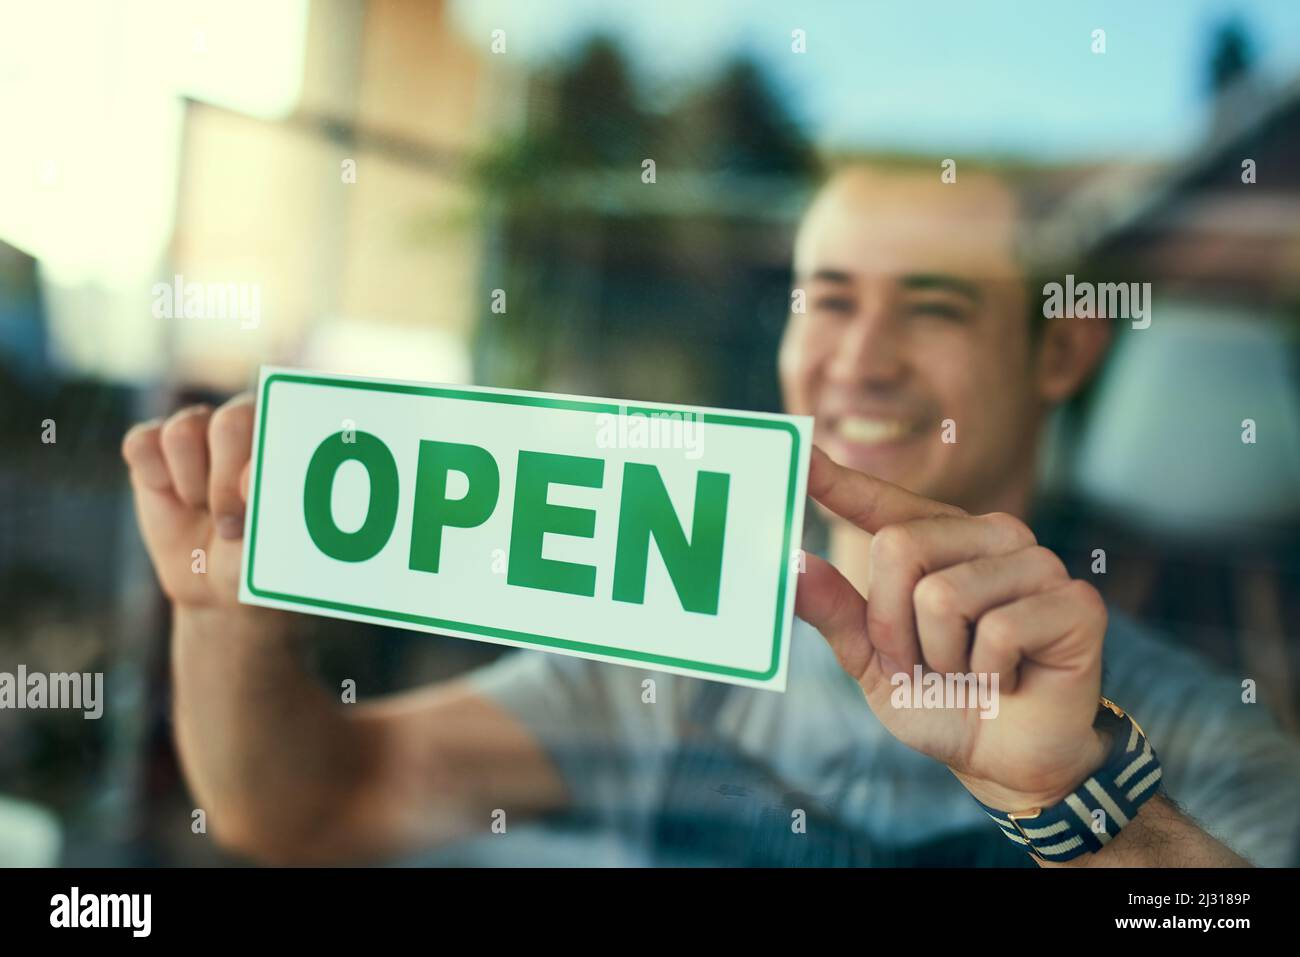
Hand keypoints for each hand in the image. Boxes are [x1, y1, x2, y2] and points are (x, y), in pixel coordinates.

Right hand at [122, 394, 261, 610]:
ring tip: (203, 509)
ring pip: (182, 433)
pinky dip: (155, 476)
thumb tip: (247, 477)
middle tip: (230, 526)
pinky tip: (172, 496)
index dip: (265, 468)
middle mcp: (242, 421)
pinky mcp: (153, 443)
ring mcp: (197, 428)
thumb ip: (266, 506)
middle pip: (230, 423)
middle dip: (227, 483)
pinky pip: (142, 443)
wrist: (215, 580)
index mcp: (286, 434)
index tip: (260, 512)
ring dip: (192, 484)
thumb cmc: (258, 553)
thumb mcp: (271, 539)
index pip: (281, 422)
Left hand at [795, 446, 1108, 811]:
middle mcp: (992, 537)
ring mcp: (1039, 564)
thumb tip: (793, 568)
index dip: (840, 480)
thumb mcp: (874, 663)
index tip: (799, 455)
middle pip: (898, 546)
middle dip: (894, 627)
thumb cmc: (943, 701)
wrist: (1006, 761)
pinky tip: (1013, 680)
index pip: (884, 504)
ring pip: (942, 595)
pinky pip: (998, 631)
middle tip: (927, 664)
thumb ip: (838, 615)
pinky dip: (990, 673)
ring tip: (974, 673)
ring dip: (944, 658)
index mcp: (942, 541)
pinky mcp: (1076, 602)